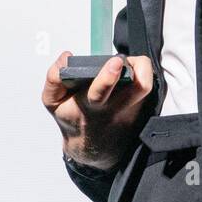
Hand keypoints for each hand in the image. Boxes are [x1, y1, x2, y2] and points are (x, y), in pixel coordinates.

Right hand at [42, 51, 154, 170]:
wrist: (90, 145)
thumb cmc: (73, 117)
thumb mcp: (53, 102)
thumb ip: (54, 78)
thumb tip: (66, 57)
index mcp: (91, 107)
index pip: (100, 93)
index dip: (108, 77)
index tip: (114, 62)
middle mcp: (116, 108)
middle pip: (138, 88)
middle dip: (139, 69)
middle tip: (124, 59)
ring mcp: (132, 108)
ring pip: (147, 84)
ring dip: (141, 68)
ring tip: (127, 63)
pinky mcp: (142, 107)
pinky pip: (146, 85)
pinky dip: (141, 73)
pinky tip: (128, 72)